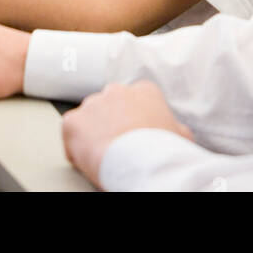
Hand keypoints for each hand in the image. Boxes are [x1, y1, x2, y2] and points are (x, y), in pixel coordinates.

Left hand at [61, 81, 193, 187]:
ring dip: (94, 134)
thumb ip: (174, 125)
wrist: (141, 161)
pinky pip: (70, 131)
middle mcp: (116, 91)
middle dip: (112, 124)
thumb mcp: (182, 135)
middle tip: (119, 146)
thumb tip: (176, 131)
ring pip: (90, 118)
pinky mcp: (73, 122)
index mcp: (144, 91)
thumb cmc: (163, 150)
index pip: (134, 101)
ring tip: (105, 156)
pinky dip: (75, 146)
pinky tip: (88, 160)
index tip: (135, 136)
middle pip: (110, 106)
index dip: (133, 121)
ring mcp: (93, 104)